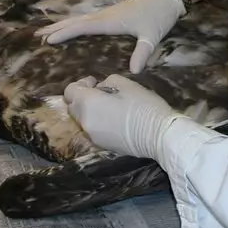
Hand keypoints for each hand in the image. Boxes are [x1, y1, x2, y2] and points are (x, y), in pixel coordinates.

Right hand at [36, 0, 185, 73]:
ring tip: (46, 31)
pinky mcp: (111, 14)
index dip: (64, 33)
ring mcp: (107, 14)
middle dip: (56, 28)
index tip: (47, 40)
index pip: (81, 27)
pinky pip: (87, 19)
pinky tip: (73, 27)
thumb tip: (134, 72)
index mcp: (109, 21)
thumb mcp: (152, 36)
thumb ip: (142, 53)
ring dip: (63, 25)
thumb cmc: (158, 15)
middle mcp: (104, 16)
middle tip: (37, 35)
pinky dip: (75, 23)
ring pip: (79, 19)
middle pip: (75, 22)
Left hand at [63, 74, 182, 160]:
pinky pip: (93, 130)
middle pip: (73, 107)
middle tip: (100, 92)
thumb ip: (107, 83)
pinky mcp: (102, 146)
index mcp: (87, 103)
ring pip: (83, 120)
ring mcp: (92, 136)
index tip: (95, 81)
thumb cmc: (142, 105)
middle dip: (83, 98)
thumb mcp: (125, 83)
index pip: (69, 92)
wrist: (158, 135)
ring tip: (108, 106)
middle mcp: (84, 122)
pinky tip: (114, 120)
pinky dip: (98, 122)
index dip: (81, 84)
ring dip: (90, 111)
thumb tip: (100, 90)